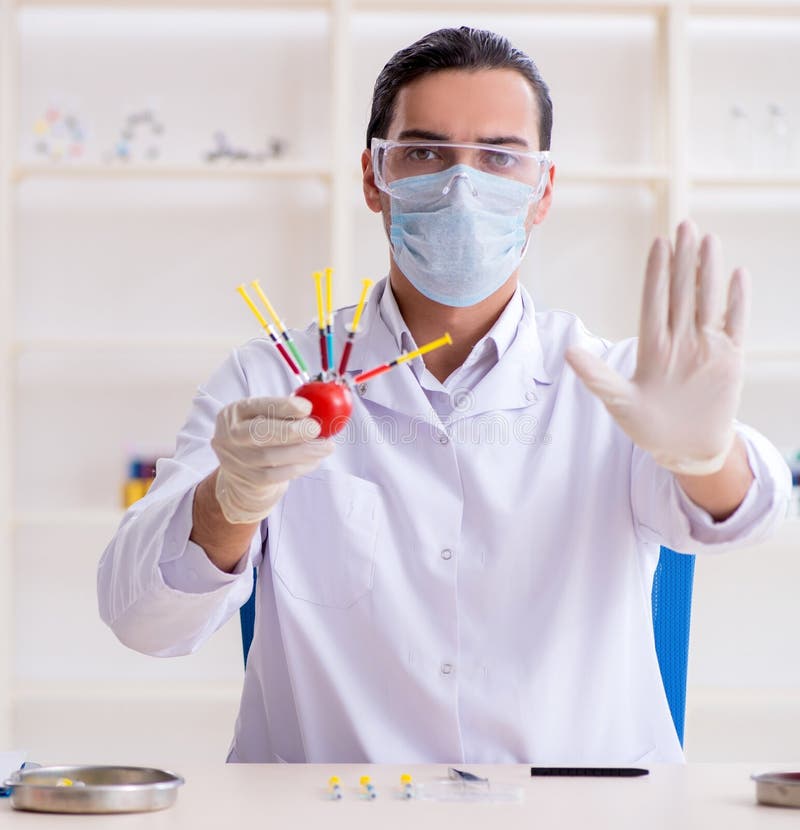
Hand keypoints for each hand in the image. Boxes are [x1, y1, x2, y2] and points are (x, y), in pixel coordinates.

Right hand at [211, 396, 333, 523]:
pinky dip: (300, 467)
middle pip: (259, 433)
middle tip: (316, 429)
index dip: (283, 406)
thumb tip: (321, 410)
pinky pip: (277, 475)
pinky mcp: (249, 480)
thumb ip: (286, 413)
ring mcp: (237, 460)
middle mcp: (230, 436)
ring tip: (326, 447)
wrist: (241, 472)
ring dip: (304, 451)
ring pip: (271, 457)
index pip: (257, 406)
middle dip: (291, 431)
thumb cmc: (261, 436)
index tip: (307, 408)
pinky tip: (315, 460)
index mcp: (234, 412)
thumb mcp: (264, 418)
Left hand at [565, 220, 749, 475]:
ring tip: (708, 240)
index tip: (658, 243)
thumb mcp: (618, 401)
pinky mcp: (729, 360)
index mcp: (652, 346)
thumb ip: (597, 376)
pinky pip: (735, 324)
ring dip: (708, 272)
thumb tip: (568, 352)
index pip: (654, 301)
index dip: (656, 273)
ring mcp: (705, 347)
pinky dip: (737, 302)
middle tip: (684, 225)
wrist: (683, 449)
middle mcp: (679, 340)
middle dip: (683, 260)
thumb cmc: (647, 426)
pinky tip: (738, 275)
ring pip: (707, 300)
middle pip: (681, 292)